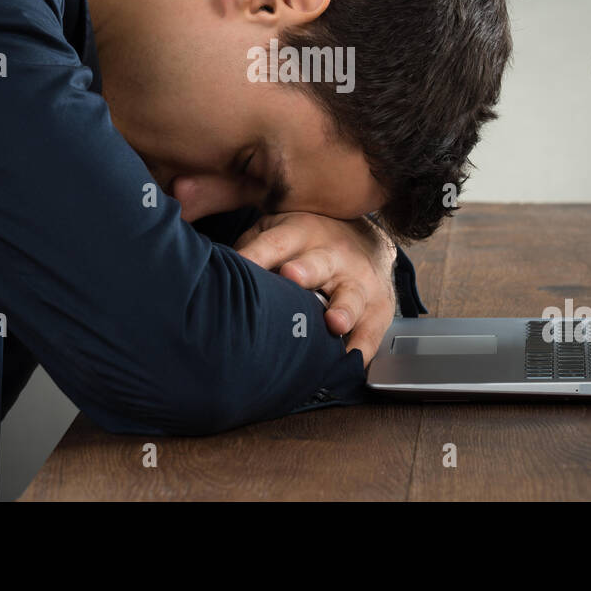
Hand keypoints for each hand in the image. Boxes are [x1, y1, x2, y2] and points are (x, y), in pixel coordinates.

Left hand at [235, 211, 396, 366]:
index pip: (274, 243)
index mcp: (301, 232)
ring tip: (335, 323)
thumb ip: (251, 250)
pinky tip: (352, 360)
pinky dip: (363, 347)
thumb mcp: (278, 231)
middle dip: (306, 270)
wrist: (366, 240)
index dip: (257, 254)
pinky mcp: (379, 306)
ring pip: (351, 296)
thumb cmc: (308, 243)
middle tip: (292, 276)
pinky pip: (372, 330)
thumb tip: (211, 274)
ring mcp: (359, 281)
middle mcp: (332, 254)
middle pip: (318, 263)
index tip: (241, 265)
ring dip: (343, 309)